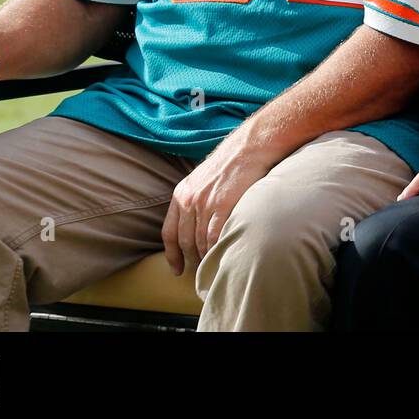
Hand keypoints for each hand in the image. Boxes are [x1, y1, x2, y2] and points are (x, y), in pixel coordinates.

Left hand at [161, 137, 274, 275]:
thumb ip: (195, 199)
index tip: (177, 269)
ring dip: (206, 257)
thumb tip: (196, 223)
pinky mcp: (222, 205)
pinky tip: (222, 255)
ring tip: (214, 266)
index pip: (169, 232)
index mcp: (181, 193)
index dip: (172, 254)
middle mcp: (189, 199)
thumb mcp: (203, 178)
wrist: (249, 147)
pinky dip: (216, 250)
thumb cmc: (231, 162)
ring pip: (199, 242)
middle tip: (202, 271)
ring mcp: (204, 203)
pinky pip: (214, 237)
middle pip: (185, 240)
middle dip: (192, 259)